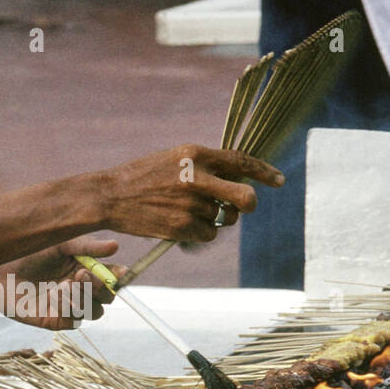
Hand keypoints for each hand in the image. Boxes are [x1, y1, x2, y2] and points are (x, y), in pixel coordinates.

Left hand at [0, 237, 124, 330]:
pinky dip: (68, 307)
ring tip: (65, 283)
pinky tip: (54, 294)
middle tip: (83, 274)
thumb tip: (115, 245)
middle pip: (109, 298)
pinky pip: (74, 321)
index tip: (120, 271)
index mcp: (85, 269)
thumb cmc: (27, 252)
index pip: (113, 277)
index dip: (120, 276)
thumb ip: (87, 247)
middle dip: (102, 287)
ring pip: (95, 312)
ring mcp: (69, 307)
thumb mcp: (60, 245)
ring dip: (85, 297)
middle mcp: (80, 290)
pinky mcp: (54, 320)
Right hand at [100, 145, 283, 242]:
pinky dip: (200, 233)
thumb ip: (204, 165)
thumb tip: (237, 178)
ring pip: (223, 219)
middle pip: (244, 197)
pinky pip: (208, 234)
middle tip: (242, 207)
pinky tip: (180, 224)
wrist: (110, 196)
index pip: (240, 161)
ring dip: (213, 219)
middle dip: (247, 205)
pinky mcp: (182, 226)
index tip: (279, 180)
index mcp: (196, 154)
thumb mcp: (175, 159)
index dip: (264, 172)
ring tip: (187, 211)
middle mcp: (197, 177)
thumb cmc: (143, 177)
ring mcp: (190, 204)